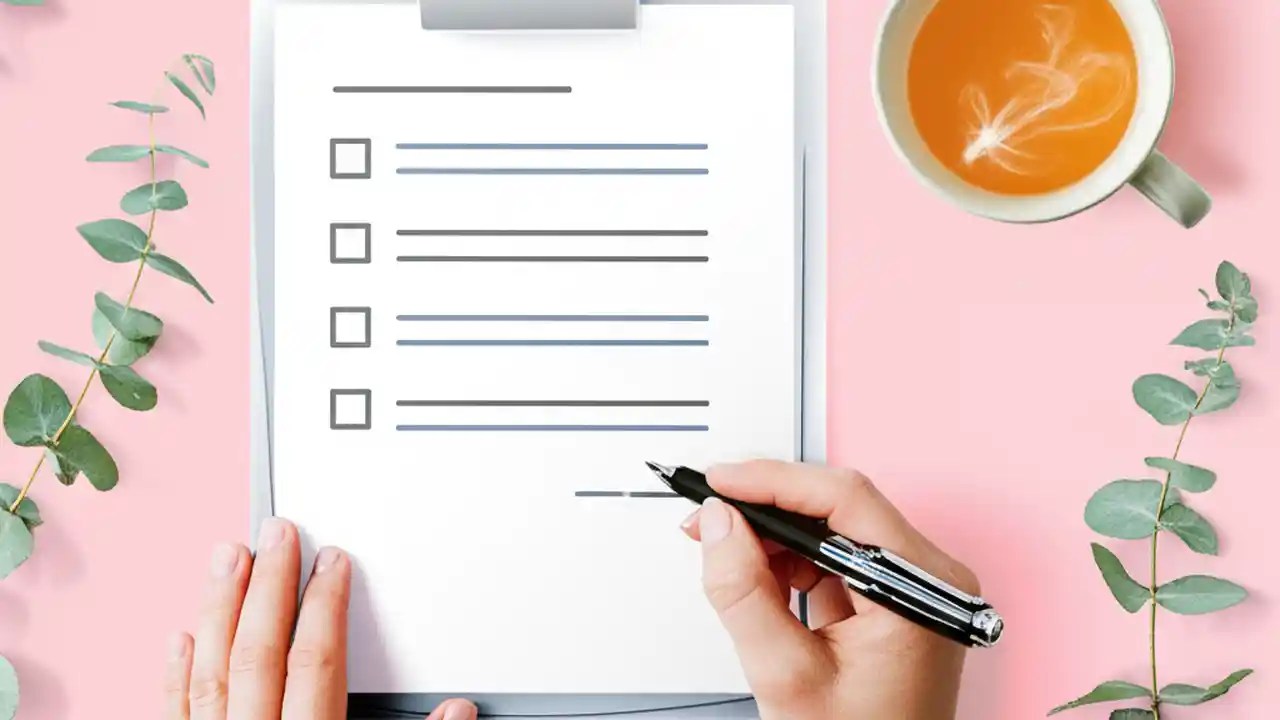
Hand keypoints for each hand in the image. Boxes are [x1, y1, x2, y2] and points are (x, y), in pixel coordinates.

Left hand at [164, 518, 477, 719]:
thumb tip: (459, 710)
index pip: (316, 661)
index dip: (326, 606)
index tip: (332, 562)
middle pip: (260, 653)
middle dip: (270, 586)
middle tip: (277, 533)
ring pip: (212, 670)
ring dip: (219, 608)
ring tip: (227, 556)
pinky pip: (175, 712)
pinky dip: (178, 673)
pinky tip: (183, 635)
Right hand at [682, 461, 978, 719]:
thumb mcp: (787, 675)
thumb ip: (745, 593)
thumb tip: (719, 524)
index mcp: (922, 587)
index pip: (844, 499)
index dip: (773, 480)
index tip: (719, 481)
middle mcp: (929, 577)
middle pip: (837, 509)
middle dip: (765, 508)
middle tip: (706, 516)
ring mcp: (911, 589)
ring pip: (830, 530)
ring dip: (771, 536)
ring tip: (722, 550)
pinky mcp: (889, 602)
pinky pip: (833, 559)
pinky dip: (788, 561)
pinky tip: (755, 576)